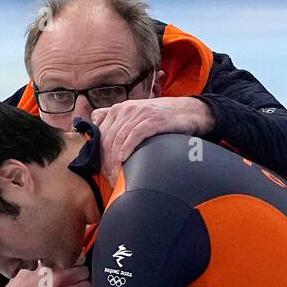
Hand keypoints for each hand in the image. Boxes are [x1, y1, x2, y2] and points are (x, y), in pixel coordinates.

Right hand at [3, 263, 90, 286]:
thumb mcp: (28, 270)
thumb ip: (45, 261)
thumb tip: (59, 251)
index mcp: (50, 269)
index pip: (78, 257)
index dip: (75, 262)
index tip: (72, 266)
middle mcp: (58, 282)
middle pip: (84, 272)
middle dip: (78, 275)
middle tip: (71, 279)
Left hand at [90, 97, 214, 168]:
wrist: (189, 111)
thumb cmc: (161, 119)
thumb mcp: (136, 119)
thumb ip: (117, 125)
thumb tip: (96, 135)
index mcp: (118, 109)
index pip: (100, 134)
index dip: (99, 154)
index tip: (101, 172)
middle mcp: (127, 108)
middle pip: (108, 138)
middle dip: (106, 161)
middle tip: (110, 178)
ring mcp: (140, 113)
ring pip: (119, 137)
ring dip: (115, 159)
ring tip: (116, 176)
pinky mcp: (154, 118)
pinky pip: (135, 134)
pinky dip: (127, 147)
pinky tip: (123, 159)